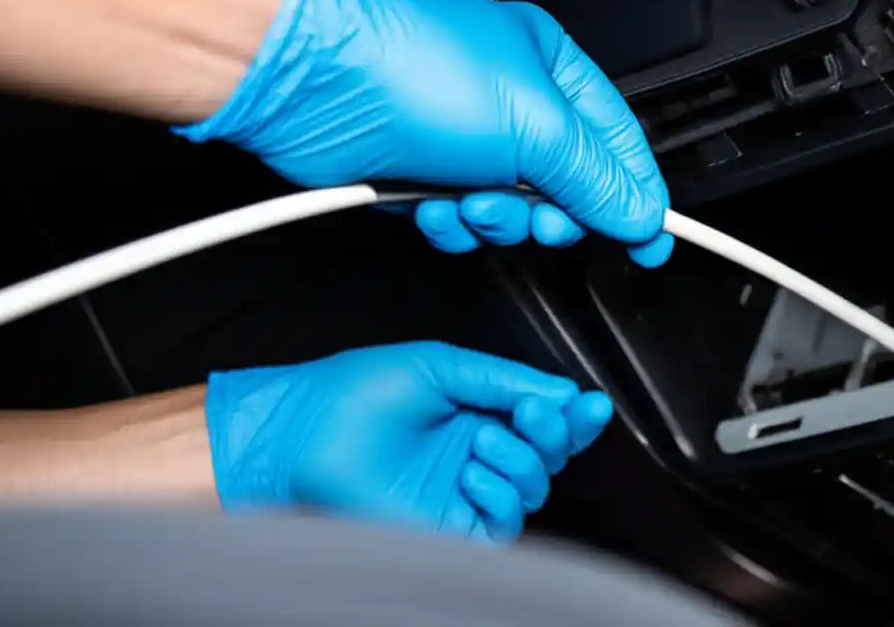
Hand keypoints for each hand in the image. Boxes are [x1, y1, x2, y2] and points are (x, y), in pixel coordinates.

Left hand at [173, 0, 672, 267]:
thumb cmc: (410, 67)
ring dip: (493, 219)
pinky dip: (450, 224)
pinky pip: (461, 221)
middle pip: (565, 186)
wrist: (308, 79)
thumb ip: (594, 179)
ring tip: (468, 199)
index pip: (618, 143)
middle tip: (539, 217)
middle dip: (549, 212)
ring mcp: (462, 137)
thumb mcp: (533, 127)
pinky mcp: (420, 171)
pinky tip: (432, 205)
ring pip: (511, 211)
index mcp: (551, 68)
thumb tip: (639, 213)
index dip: (637, 196)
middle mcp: (510, 100)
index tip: (651, 244)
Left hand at [204, 342, 612, 543]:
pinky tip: (475, 473)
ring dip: (522, 461)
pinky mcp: (450, 527)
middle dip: (555, 432)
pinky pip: (503, 523)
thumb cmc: (352, 393)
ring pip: (533, 488)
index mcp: (477, 410)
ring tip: (483, 439)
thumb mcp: (439, 366)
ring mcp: (464, 491)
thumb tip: (560, 391)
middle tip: (539, 413)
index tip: (590, 403)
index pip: (542, 418)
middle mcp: (476, 452)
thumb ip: (501, 377)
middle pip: (549, 454)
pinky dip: (501, 495)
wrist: (303, 432)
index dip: (572, 414)